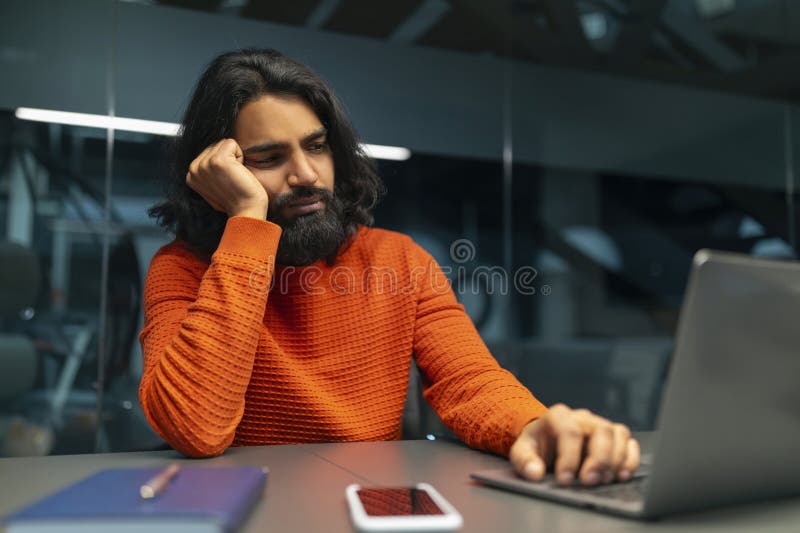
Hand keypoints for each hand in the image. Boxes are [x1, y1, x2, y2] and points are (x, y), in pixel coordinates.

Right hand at [186, 139, 268, 218]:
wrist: (246, 211)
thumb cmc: (236, 200)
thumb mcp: (214, 185)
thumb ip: (209, 171)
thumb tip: (212, 155)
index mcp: (191, 175)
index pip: (210, 150)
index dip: (224, 164)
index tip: (226, 182)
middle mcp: (194, 169)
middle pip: (216, 145)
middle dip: (229, 159)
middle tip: (232, 180)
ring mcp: (204, 164)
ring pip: (224, 143)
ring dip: (235, 158)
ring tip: (235, 177)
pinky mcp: (217, 161)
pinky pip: (232, 143)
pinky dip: (241, 155)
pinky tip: (239, 173)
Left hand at [509, 404, 639, 485]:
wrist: (546, 440)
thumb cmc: (536, 446)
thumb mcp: (522, 452)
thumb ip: (525, 461)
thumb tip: (535, 473)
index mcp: (558, 416)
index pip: (569, 432)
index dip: (569, 457)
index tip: (565, 480)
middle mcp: (582, 417)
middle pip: (600, 430)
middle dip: (598, 459)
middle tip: (589, 482)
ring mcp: (599, 424)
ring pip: (617, 434)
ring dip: (615, 460)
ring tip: (605, 480)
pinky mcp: (613, 435)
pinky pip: (629, 441)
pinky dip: (629, 458)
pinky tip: (621, 475)